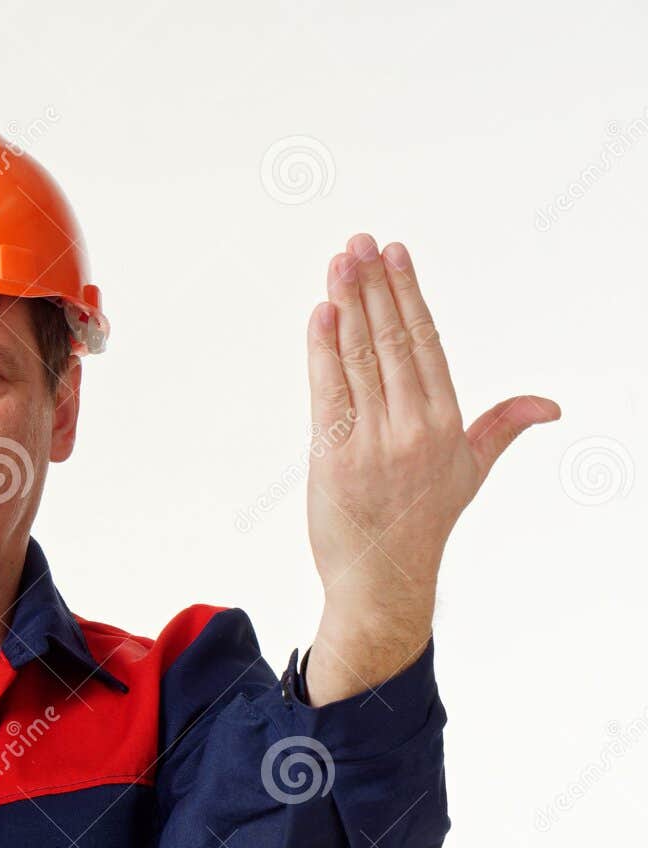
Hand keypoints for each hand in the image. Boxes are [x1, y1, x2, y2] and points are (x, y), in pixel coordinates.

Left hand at [302, 233, 559, 703]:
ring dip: (348, 304)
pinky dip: (323, 350)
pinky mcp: (336, 457)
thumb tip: (549, 406)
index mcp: (446, 423)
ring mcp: (375, 441)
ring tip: (338, 263)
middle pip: (392, 340)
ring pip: (360, 358)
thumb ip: (501, 429)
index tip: (395, 255)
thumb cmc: (421, 523)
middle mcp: (414, 427)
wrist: (381, 581)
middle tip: (359, 242)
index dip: (408, 295)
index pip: (426, 343)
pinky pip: (329, 392)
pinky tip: (321, 313)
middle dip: (375, 286)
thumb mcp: (470, 473)